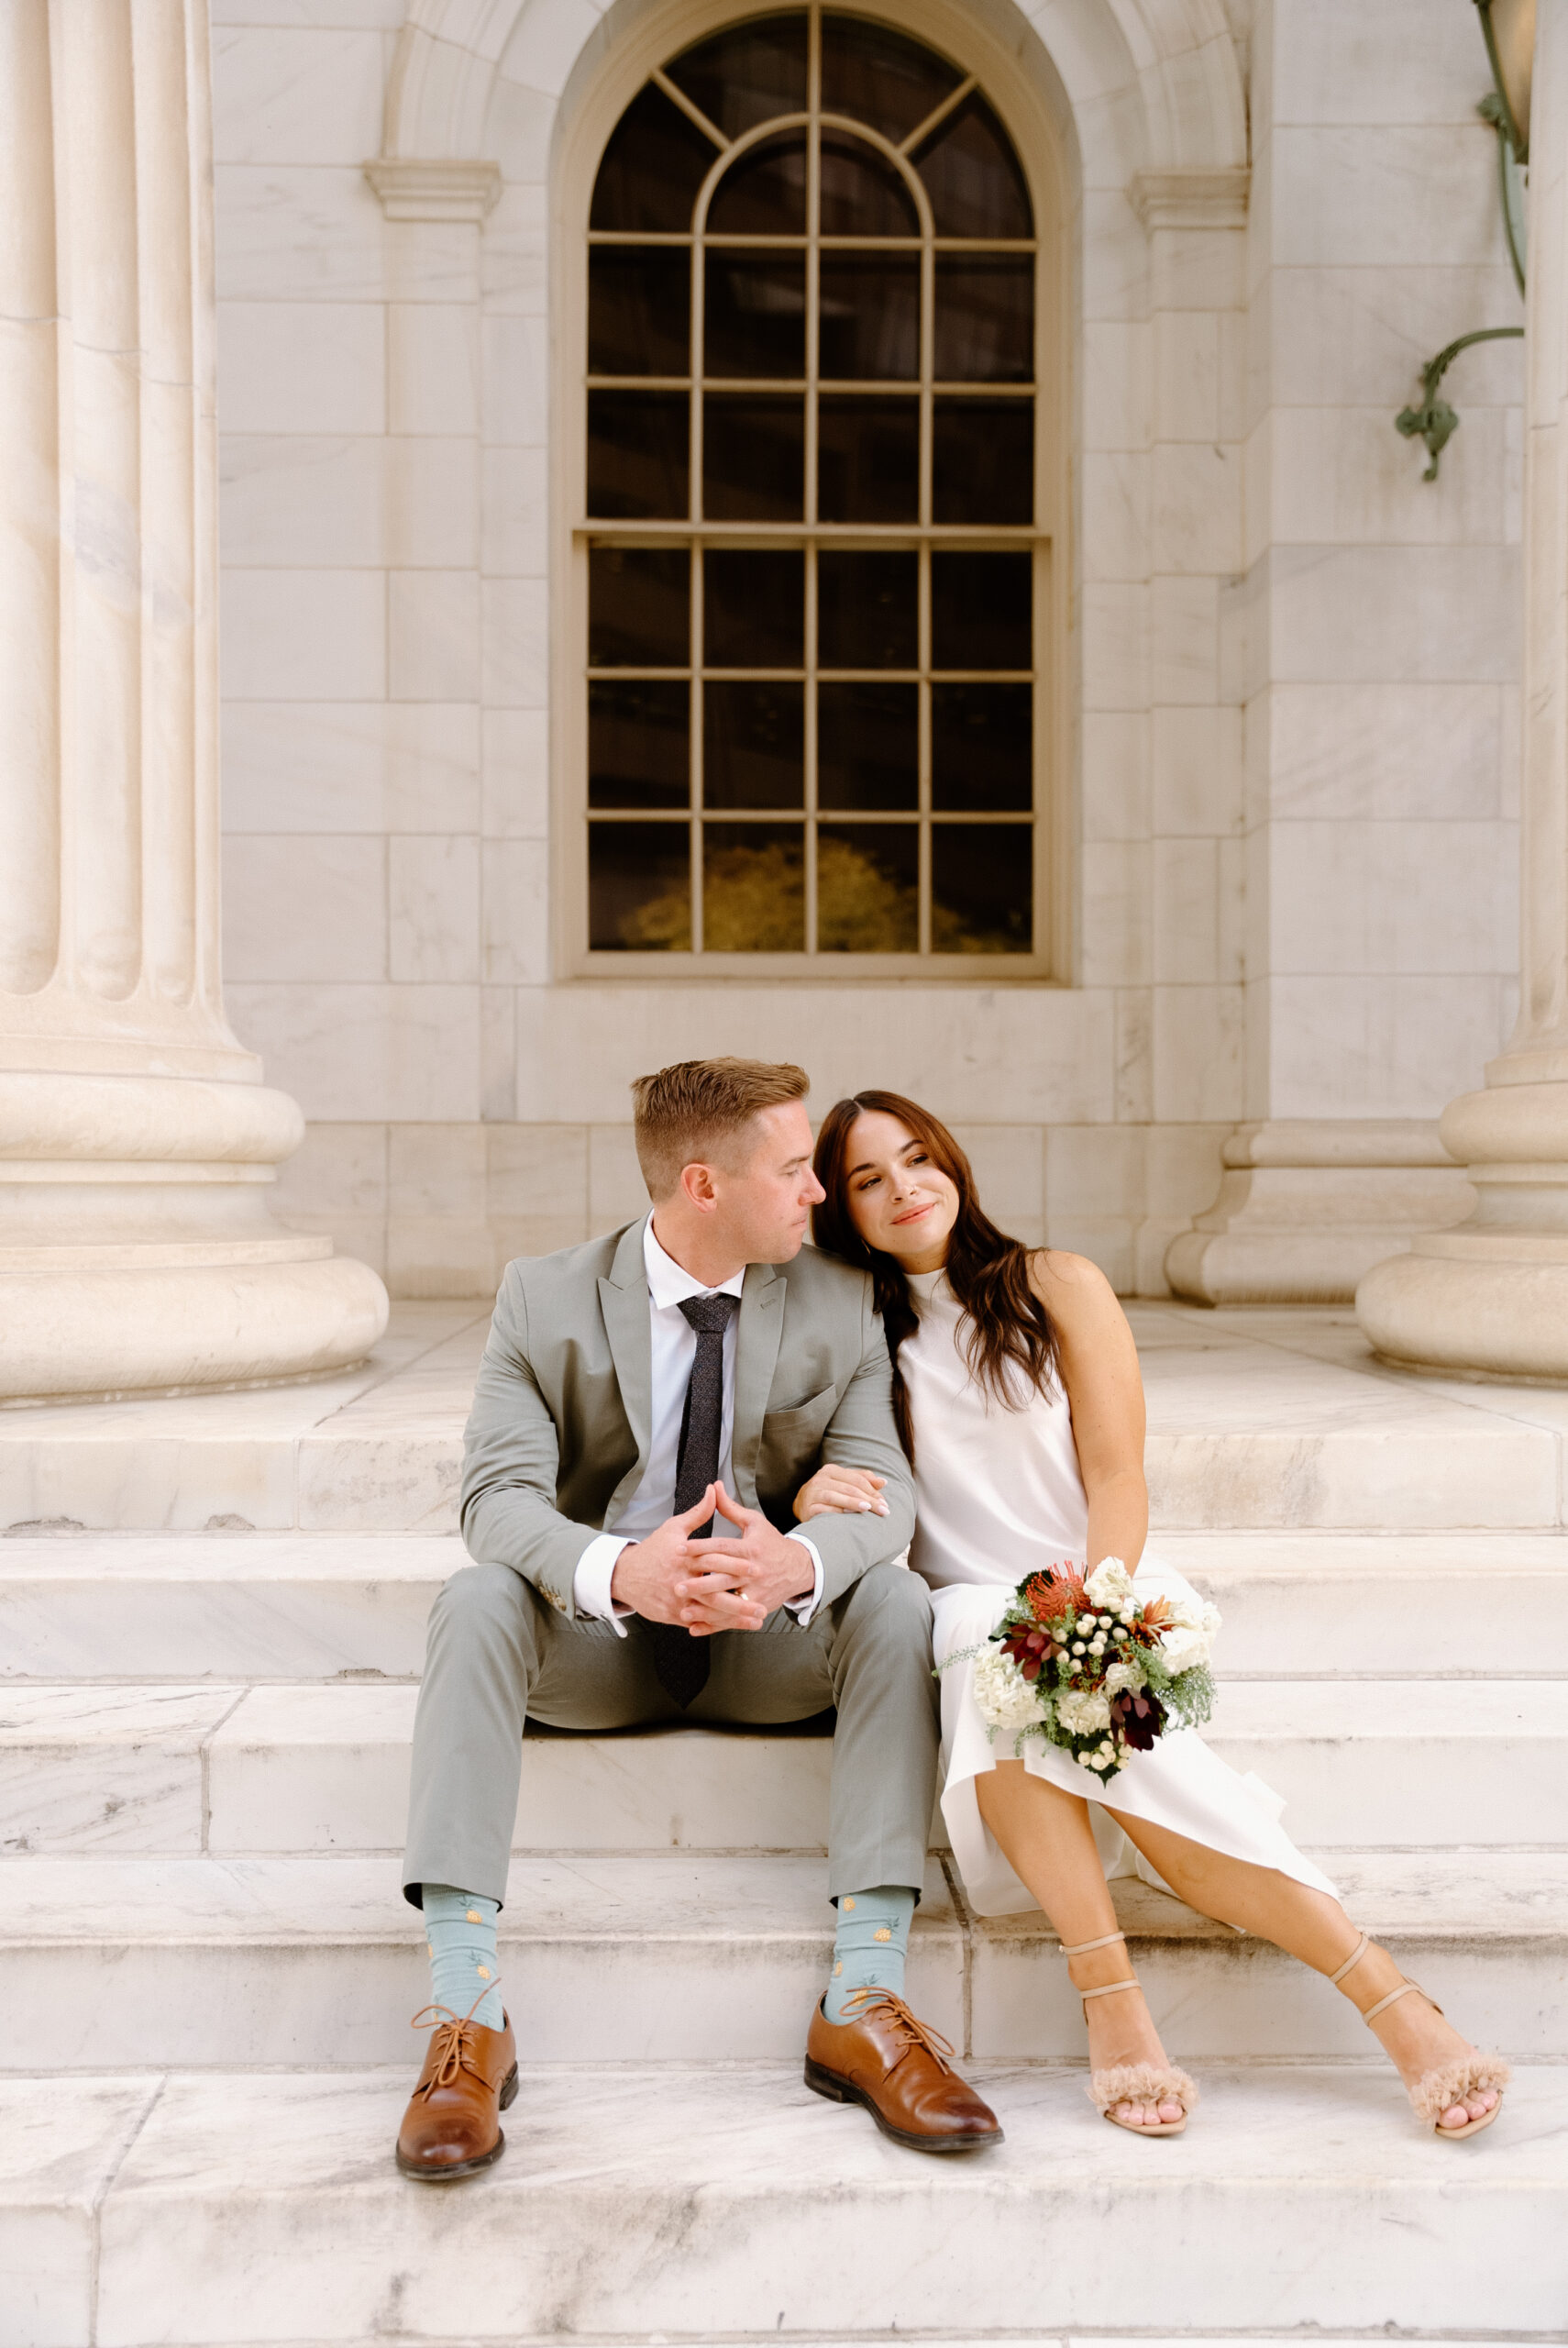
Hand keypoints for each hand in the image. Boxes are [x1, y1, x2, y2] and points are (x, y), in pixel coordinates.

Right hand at [610, 1487, 747, 1629]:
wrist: (625, 1575)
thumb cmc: (653, 1550)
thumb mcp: (674, 1528)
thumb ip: (698, 1513)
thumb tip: (714, 1490)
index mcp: (683, 1557)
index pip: (712, 1560)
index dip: (735, 1564)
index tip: (756, 1567)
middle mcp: (679, 1580)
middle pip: (713, 1591)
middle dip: (739, 1599)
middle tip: (762, 1603)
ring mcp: (676, 1600)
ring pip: (709, 1611)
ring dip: (734, 1617)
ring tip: (756, 1618)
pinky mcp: (673, 1615)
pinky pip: (698, 1622)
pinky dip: (717, 1626)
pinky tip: (735, 1626)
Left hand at [675, 1483, 815, 1633]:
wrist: (799, 1568)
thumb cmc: (771, 1543)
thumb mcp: (754, 1522)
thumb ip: (730, 1508)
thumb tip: (714, 1486)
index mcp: (751, 1548)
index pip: (722, 1548)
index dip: (700, 1547)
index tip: (679, 1549)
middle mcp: (754, 1571)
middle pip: (723, 1577)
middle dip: (700, 1583)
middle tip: (677, 1585)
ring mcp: (756, 1592)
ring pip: (728, 1602)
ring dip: (705, 1608)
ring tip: (684, 1609)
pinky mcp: (756, 1608)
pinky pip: (733, 1618)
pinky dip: (714, 1625)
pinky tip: (696, 1627)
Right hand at [793, 1464, 888, 1521]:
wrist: (802, 1504)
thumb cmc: (828, 1492)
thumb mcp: (844, 1483)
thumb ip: (863, 1480)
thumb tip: (884, 1482)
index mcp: (831, 1470)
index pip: (857, 1479)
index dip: (873, 1491)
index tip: (885, 1504)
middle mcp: (821, 1479)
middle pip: (850, 1488)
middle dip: (869, 1500)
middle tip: (883, 1511)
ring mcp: (812, 1493)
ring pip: (837, 1497)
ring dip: (853, 1503)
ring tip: (868, 1509)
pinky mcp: (807, 1508)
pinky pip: (824, 1510)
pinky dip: (838, 1513)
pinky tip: (849, 1517)